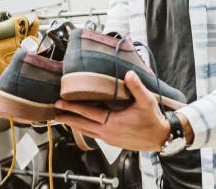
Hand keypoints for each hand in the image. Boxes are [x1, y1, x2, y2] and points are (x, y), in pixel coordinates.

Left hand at [54, 71, 170, 151]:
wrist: (161, 138)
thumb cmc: (153, 120)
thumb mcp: (146, 101)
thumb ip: (136, 87)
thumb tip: (128, 74)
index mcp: (113, 123)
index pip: (88, 114)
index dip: (73, 108)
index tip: (61, 103)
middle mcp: (108, 132)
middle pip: (83, 125)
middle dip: (68, 118)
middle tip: (55, 113)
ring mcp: (110, 139)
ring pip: (87, 132)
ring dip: (75, 125)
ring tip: (64, 120)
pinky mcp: (113, 141)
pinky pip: (94, 135)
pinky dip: (85, 129)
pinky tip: (82, 126)